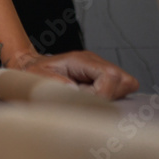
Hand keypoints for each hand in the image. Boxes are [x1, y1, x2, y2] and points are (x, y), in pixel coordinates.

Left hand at [9, 50, 139, 98]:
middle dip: (111, 95)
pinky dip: (110, 97)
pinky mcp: (102, 77)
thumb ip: (55, 82)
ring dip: (112, 96)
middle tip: (89, 99)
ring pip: (127, 85)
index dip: (102, 93)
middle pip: (125, 80)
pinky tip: (92, 97)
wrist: (31, 65)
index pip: (109, 75)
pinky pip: (120, 89)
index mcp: (81, 60)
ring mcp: (100, 68)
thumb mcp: (37, 76)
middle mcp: (95, 62)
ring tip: (89, 97)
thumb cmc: (33, 71)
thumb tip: (75, 91)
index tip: (85, 98)